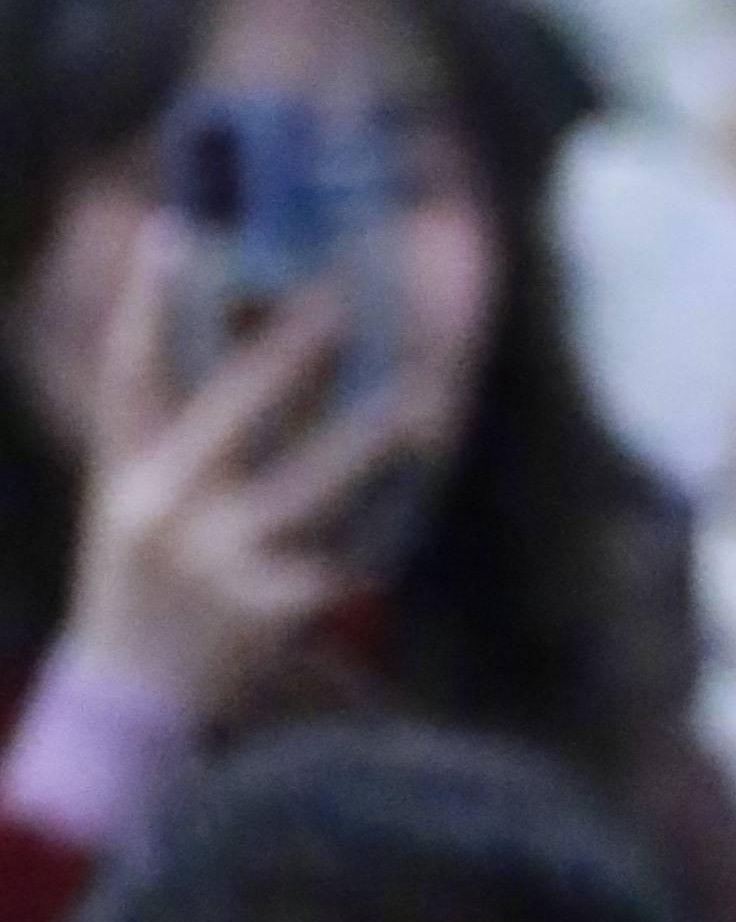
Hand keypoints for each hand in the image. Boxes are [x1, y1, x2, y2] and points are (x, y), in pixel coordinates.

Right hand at [61, 227, 427, 722]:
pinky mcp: (276, 608)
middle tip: (341, 298)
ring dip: (371, 434)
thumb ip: (173, 420)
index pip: (130, 372)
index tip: (179, 231)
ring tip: (419, 394)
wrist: (137, 690)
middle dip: (289, 351)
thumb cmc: (141, 569)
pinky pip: (346, 541)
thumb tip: (234, 318)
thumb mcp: (130, 493)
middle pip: (231, 410)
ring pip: (312, 482)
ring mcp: (222, 562)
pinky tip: (425, 467)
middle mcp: (165, 512)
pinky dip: (387, 504)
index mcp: (124, 473)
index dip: (148, 299)